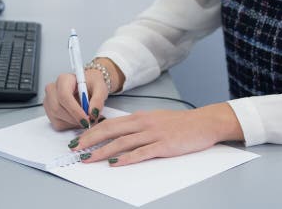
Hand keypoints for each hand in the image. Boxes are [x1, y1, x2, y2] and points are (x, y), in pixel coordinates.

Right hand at [44, 68, 110, 129]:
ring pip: (57, 117)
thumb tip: (93, 112)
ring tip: (85, 118)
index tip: (86, 119)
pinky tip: (78, 118)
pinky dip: (70, 125)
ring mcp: (49, 101)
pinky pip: (57, 124)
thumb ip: (98, 99)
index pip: (64, 96)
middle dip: (74, 118)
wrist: (88, 86)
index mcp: (64, 79)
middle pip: (57, 108)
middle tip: (89, 121)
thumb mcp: (100, 88)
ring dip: (73, 122)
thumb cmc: (92, 84)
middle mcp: (53, 89)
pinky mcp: (49, 111)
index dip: (74, 110)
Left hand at [73, 103, 243, 165]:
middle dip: (91, 140)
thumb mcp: (155, 119)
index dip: (92, 131)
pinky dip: (126, 158)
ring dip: (103, 151)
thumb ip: (138, 125)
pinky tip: (115, 163)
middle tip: (76, 149)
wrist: (204, 123)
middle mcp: (143, 123)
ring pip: (122, 142)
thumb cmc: (181, 123)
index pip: (110, 123)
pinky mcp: (164, 145)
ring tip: (89, 158)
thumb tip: (119, 133)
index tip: (79, 139)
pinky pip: (141, 152)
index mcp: (140, 117)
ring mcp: (153, 134)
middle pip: (111, 131)